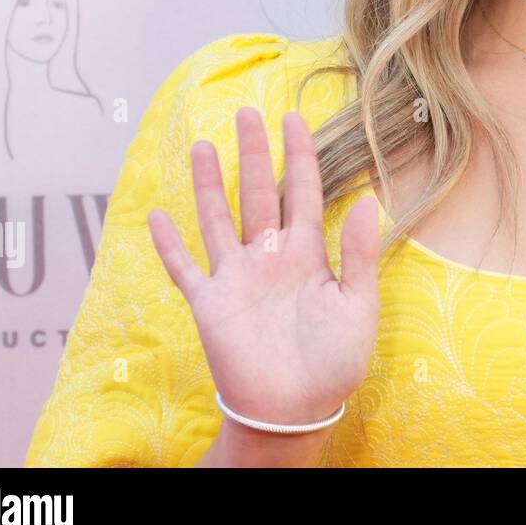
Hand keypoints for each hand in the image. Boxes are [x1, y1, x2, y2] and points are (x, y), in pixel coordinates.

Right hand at [148, 107, 380, 429]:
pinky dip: (169, 245)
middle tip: (246, 113)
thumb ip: (360, 253)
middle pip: (258, 194)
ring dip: (208, 184)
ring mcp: (237, 278)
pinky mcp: (210, 305)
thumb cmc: (333, 362)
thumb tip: (369, 199)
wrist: (296, 411)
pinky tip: (156, 216)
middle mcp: (270, 257)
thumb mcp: (358, 304)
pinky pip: (185, 269)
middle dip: (252, 154)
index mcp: (307, 253)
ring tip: (200, 145)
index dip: (299, 156)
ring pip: (219, 219)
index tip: (294, 118)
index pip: (303, 192)